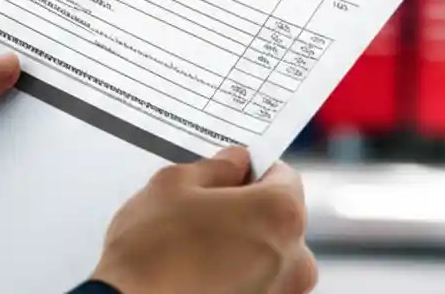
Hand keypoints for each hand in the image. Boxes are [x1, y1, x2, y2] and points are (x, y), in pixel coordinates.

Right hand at [91, 147, 316, 293]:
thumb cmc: (152, 253)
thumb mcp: (174, 185)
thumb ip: (216, 168)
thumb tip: (236, 163)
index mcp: (280, 213)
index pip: (283, 177)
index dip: (254, 173)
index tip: (230, 179)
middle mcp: (293, 256)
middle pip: (280, 219)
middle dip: (250, 213)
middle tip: (206, 217)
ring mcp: (282, 292)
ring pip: (271, 257)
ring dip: (245, 249)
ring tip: (199, 252)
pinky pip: (259, 286)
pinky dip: (238, 280)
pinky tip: (202, 278)